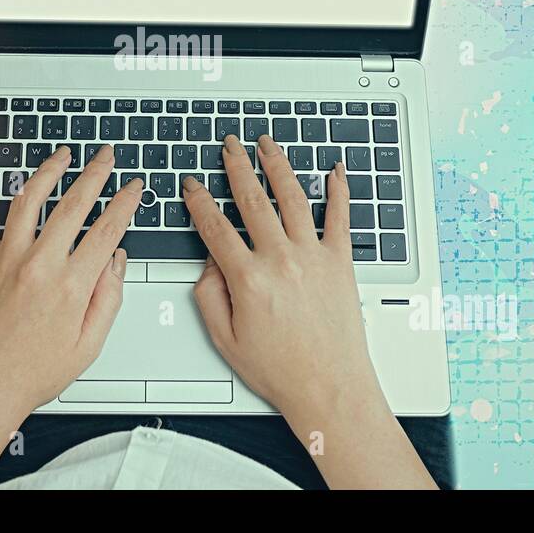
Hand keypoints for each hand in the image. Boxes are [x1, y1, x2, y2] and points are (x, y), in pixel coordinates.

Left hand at [0, 144, 141, 424]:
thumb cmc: (30, 375)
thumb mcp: (87, 346)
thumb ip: (108, 299)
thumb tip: (116, 262)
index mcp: (71, 286)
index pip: (107, 230)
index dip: (125, 203)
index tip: (133, 188)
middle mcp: (38, 266)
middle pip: (74, 204)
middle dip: (95, 174)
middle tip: (105, 156)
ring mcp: (5, 260)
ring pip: (29, 200)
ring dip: (49, 171)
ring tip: (62, 155)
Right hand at [181, 133, 434, 487]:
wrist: (330, 387)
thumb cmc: (282, 370)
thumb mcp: (225, 339)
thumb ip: (209, 297)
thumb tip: (209, 265)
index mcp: (248, 279)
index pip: (215, 227)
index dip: (198, 201)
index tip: (192, 184)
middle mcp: (281, 260)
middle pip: (253, 200)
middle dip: (237, 166)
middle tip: (229, 145)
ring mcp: (314, 256)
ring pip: (293, 198)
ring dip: (278, 166)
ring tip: (267, 145)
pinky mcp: (341, 262)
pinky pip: (341, 217)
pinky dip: (339, 191)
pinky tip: (335, 171)